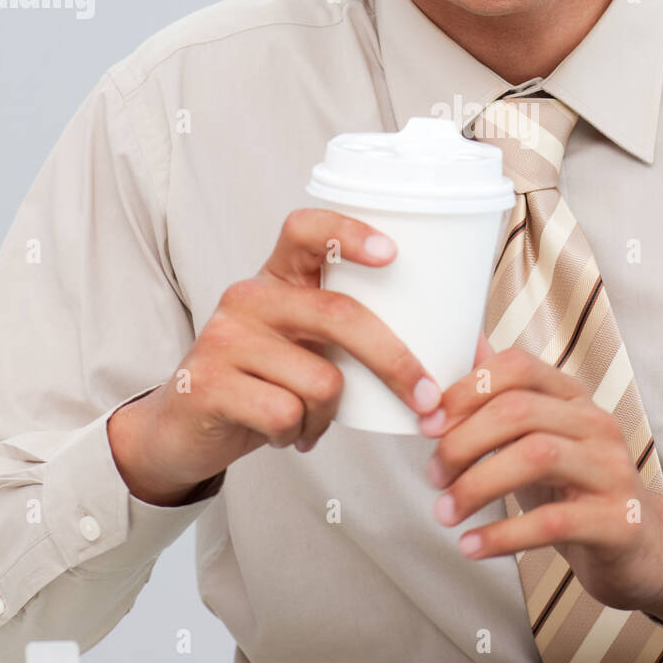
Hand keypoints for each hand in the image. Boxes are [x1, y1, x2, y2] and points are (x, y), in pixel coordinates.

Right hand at [107, 209, 441, 504]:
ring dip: (331, 416)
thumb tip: (478, 347)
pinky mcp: (208, 384)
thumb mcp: (311, 346)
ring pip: (320, 380)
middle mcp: (248, 295)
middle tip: (427, 400)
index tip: (394, 253)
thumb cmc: (269, 381)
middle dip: (396, 361)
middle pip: (340, 315)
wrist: (184, 430)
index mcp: (278, 276)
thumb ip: (368, 333)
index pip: (305, 227)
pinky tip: (284, 435)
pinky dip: (298, 435)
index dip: (350, 230)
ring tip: (314, 422)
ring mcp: (224, 338)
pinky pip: (285, 414)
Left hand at [420, 335, 662, 623]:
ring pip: (535, 457)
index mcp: (572, 396)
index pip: (517, 366)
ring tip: (445, 512)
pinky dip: (502, 535)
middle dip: (462, 442)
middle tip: (433, 476)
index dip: (465, 390)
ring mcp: (611, 470)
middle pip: (518, 411)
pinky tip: (472, 546)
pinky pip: (552, 522)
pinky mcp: (617, 521)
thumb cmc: (574, 489)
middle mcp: (596, 423)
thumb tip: (464, 344)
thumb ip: (501, 398)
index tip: (426, 424)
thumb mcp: (536, 438)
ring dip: (477, 486)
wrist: (640, 549)